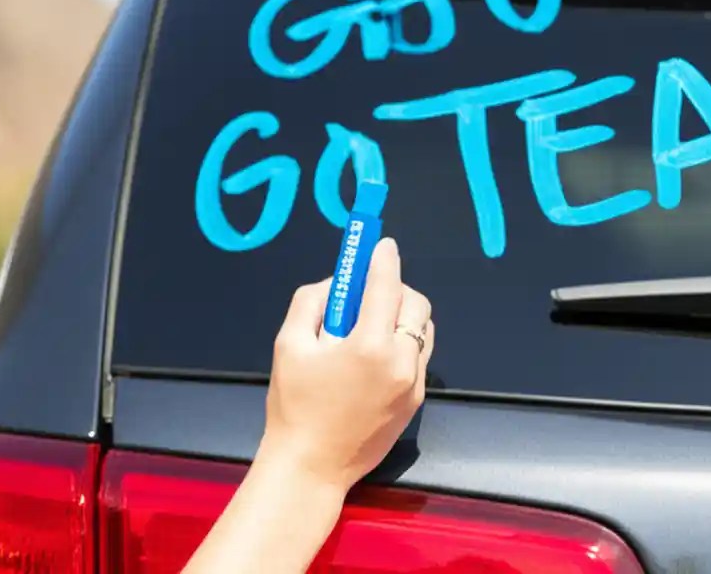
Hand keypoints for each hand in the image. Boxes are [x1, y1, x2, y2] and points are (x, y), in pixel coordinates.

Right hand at [258, 238, 434, 492]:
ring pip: (422, 329)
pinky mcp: (416, 401)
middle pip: (415, 304)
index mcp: (368, 345)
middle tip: (368, 291)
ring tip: (370, 325)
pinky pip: (418, 357)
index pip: (386, 286)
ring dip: (403, 315)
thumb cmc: (294, 405)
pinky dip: (403, 343)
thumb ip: (312, 301)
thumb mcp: (289, 344)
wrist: (311, 467)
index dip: (383, 259)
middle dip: (396, 288)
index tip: (381, 244)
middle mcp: (400, 362)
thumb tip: (337, 282)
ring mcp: (413, 384)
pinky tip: (375, 355)